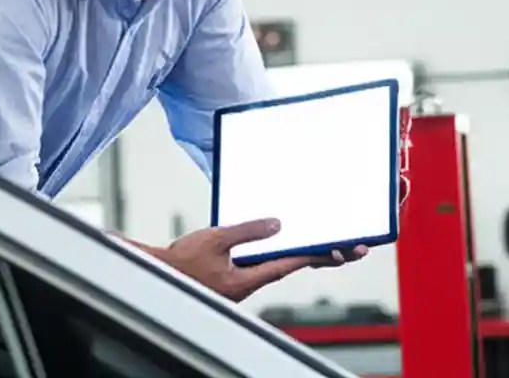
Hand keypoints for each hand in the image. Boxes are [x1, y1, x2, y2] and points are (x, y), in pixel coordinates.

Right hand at [156, 218, 367, 301]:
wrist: (158, 274)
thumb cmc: (181, 263)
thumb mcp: (216, 240)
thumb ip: (247, 231)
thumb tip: (276, 224)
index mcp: (248, 278)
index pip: (291, 264)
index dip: (316, 255)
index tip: (341, 250)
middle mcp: (250, 283)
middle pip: (292, 267)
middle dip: (322, 258)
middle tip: (350, 251)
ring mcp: (242, 283)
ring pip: (279, 267)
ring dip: (302, 256)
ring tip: (328, 248)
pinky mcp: (233, 279)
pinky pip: (264, 266)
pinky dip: (279, 256)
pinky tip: (282, 245)